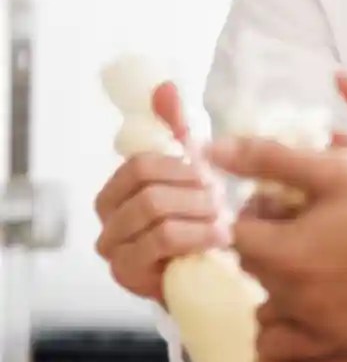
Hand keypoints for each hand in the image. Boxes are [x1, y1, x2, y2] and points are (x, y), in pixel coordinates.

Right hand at [94, 82, 229, 302]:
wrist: (214, 273)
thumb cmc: (199, 219)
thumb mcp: (193, 170)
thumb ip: (178, 129)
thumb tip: (167, 86)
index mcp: (118, 190)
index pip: (140, 163)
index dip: (181, 166)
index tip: (209, 176)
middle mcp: (108, 219)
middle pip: (148, 186)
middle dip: (193, 191)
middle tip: (220, 200)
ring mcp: (115, 249)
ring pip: (155, 211)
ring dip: (198, 213)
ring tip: (223, 221)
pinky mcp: (129, 275)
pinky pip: (161, 241)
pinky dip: (197, 235)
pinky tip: (220, 239)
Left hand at [210, 75, 346, 353]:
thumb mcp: (338, 167)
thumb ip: (271, 157)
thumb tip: (215, 149)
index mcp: (287, 251)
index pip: (237, 233)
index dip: (259, 209)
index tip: (290, 198)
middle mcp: (297, 296)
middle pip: (256, 268)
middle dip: (275, 242)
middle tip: (315, 218)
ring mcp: (324, 324)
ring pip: (279, 303)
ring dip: (292, 279)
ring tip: (332, 253)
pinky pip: (308, 333)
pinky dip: (315, 310)